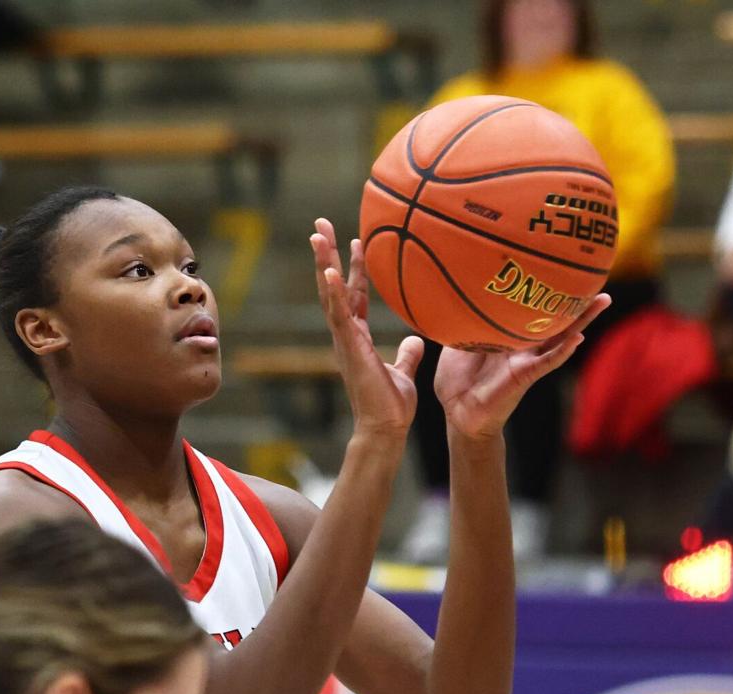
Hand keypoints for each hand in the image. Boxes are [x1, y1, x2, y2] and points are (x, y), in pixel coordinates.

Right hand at [310, 219, 422, 439]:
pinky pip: (339, 316)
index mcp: (358, 337)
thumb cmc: (391, 405)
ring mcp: (345, 340)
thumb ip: (407, 353)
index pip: (354, 295)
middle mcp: (347, 335)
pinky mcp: (350, 348)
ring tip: (317, 235)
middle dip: (328, 255)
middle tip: (320, 225)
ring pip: (331, 295)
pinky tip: (331, 272)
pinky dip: (334, 293)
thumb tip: (415, 339)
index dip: (354, 269)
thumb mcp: (403, 371)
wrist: (386, 428)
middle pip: (335, 287)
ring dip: (324, 264)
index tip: (355, 241)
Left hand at [435, 294, 611, 439]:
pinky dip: (563, 351)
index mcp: (508, 333)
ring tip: (603, 300)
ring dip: (582, 319)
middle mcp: (524, 344)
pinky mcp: (525, 376)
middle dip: (577, 299)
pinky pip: (548, 362)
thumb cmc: (458, 379)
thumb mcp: (457, 341)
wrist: (457, 411)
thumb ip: (462, 320)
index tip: (561, 267)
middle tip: (596, 277)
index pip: (533, 309)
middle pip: (557, 318)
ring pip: (562, 336)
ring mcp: (528, 360)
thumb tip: (457, 292)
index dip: (547, 291)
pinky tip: (578, 338)